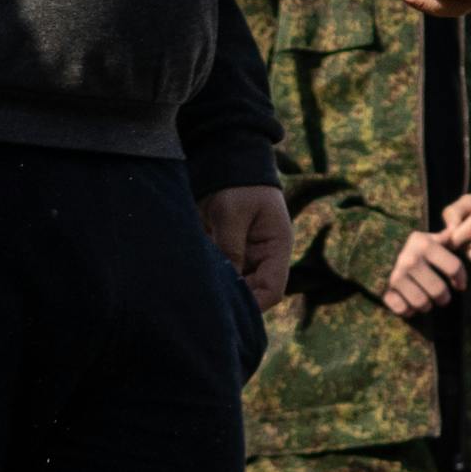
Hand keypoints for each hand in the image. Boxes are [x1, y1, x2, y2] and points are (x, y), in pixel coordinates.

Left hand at [200, 182, 292, 311]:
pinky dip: (210, 278)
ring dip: (219, 289)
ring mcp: (246, 255)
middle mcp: (264, 257)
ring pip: (235, 286)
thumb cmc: (238, 183)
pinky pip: (222, 274)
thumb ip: (230, 248)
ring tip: (197, 288)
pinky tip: (193, 276)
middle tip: (205, 301)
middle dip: (233, 300)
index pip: (273, 289)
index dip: (255, 304)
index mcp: (277, 248)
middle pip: (254, 293)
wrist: (226, 161)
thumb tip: (226, 284)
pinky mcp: (228, 252)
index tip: (228, 310)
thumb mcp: (232, 213)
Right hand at [381, 227, 470, 318]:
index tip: (460, 285)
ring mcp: (396, 276)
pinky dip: (408, 311)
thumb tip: (457, 229)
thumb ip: (445, 237)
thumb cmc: (409, 247)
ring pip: (422, 303)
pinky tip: (409, 304)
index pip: (454, 267)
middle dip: (444, 298)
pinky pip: (403, 310)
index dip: (461, 279)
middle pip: (439, 290)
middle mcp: (410, 260)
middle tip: (443, 298)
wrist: (372, 250)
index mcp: (424, 245)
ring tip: (426, 301)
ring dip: (427, 306)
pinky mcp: (384, 290)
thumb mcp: (426, 238)